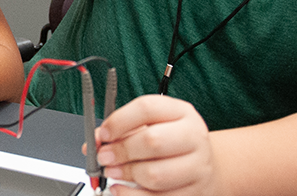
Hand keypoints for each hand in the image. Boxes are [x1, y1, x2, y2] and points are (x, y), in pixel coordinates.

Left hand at [94, 94, 217, 194]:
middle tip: (104, 157)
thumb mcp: (150, 126)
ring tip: (112, 172)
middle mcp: (193, 136)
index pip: (147, 108)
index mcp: (180, 112)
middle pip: (152, 141)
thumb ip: (121, 130)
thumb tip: (94, 141)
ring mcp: (198, 166)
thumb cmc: (169, 142)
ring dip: (126, 175)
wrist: (202, 165)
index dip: (119, 121)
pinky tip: (120, 190)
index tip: (103, 134)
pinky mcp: (195, 192)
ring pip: (155, 174)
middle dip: (121, 151)